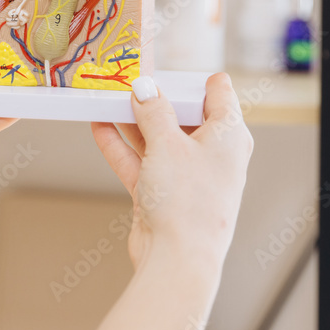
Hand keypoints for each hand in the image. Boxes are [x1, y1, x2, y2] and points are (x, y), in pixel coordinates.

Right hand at [91, 73, 252, 272]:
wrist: (176, 261)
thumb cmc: (188, 203)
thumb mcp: (168, 145)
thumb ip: (153, 112)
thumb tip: (144, 89)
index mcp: (229, 136)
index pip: (219, 94)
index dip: (193, 78)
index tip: (164, 68)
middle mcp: (211, 154)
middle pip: (182, 115)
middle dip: (155, 99)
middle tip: (129, 82)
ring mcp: (185, 175)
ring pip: (157, 138)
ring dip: (132, 120)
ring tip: (107, 99)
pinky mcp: (162, 193)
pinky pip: (141, 161)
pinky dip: (121, 146)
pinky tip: (100, 127)